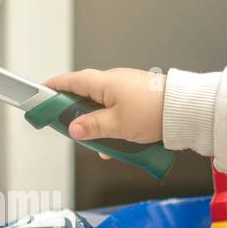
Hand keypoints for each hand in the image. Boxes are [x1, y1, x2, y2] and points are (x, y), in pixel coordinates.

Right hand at [44, 68, 165, 156]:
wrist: (186, 110)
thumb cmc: (153, 112)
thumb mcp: (116, 125)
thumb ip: (92, 127)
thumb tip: (74, 128)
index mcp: (104, 82)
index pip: (71, 81)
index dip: (54, 87)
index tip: (40, 93)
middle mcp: (114, 82)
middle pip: (85, 96)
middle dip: (77, 115)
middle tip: (71, 131)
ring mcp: (127, 89)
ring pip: (102, 108)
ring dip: (99, 126)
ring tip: (103, 146)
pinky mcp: (138, 99)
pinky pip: (117, 112)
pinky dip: (114, 127)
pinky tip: (120, 145)